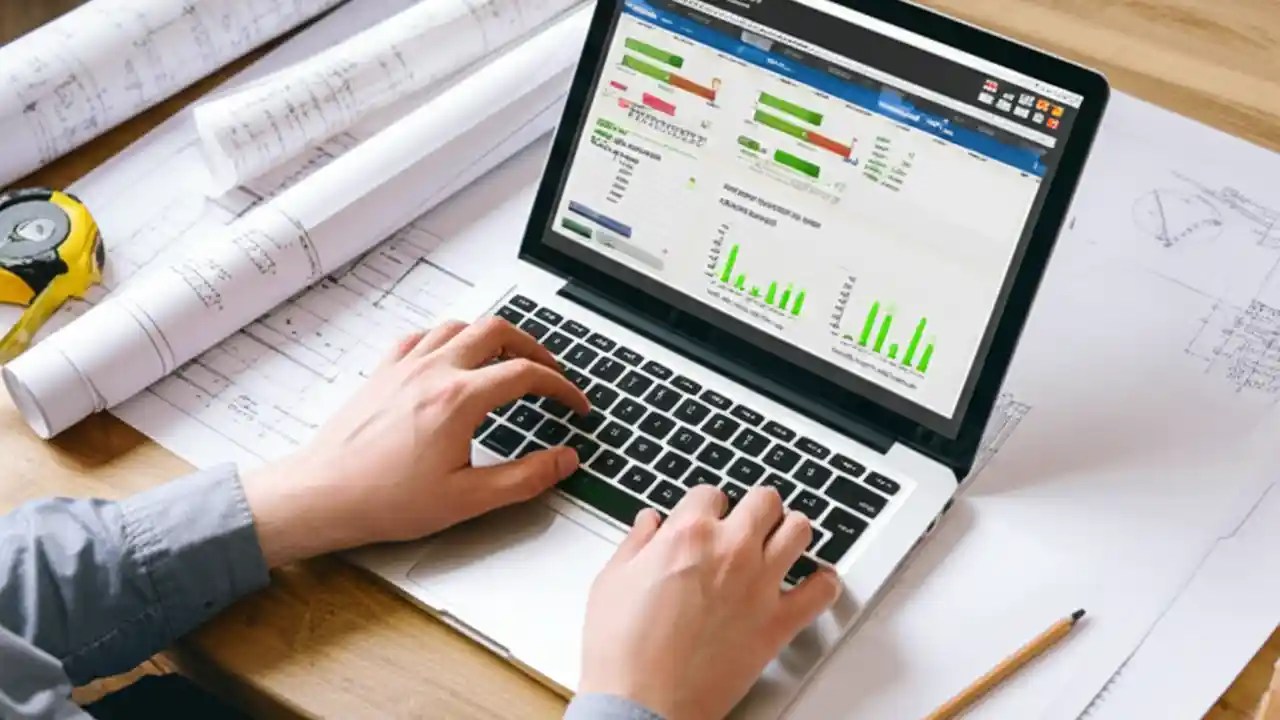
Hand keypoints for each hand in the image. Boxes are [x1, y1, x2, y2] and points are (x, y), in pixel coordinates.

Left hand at [242, 318, 589, 566]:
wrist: (322, 495)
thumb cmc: (384, 499)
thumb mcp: (468, 500)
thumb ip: (525, 478)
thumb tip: (563, 460)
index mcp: (459, 400)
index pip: (527, 375)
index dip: (561, 387)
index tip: (574, 404)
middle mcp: (433, 372)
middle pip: (497, 331)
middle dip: (533, 348)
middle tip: (549, 371)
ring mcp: (405, 367)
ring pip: (459, 326)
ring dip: (491, 337)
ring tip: (507, 359)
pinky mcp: (383, 373)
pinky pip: (421, 337)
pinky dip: (448, 340)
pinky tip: (450, 359)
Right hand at [580, 485, 841, 718]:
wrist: (643, 702)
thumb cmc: (622, 650)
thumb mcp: (612, 582)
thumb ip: (635, 544)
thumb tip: (648, 523)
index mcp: (687, 534)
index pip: (711, 493)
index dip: (707, 506)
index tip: (706, 518)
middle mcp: (730, 551)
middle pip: (764, 500)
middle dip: (755, 508)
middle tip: (748, 523)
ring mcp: (759, 585)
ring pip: (799, 530)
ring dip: (790, 531)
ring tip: (781, 541)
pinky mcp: (778, 623)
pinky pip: (822, 591)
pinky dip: (823, 583)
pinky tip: (814, 582)